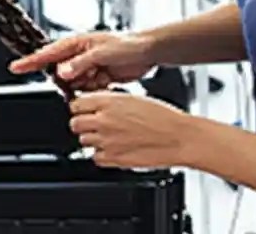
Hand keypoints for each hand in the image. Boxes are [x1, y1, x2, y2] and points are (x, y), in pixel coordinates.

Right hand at [9, 32, 153, 91]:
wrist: (149, 52)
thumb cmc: (128, 45)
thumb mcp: (102, 53)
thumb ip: (81, 64)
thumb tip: (62, 73)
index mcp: (77, 43)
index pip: (47, 53)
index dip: (30, 61)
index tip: (15, 67)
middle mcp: (79, 55)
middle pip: (61, 72)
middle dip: (69, 79)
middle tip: (86, 76)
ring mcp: (88, 66)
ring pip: (74, 83)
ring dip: (84, 86)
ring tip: (101, 77)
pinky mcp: (98, 77)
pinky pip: (87, 89)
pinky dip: (95, 90)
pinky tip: (107, 81)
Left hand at [70, 91, 191, 168]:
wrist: (180, 138)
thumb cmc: (164, 117)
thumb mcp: (133, 96)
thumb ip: (109, 100)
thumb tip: (93, 102)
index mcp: (108, 102)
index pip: (75, 104)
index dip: (80, 107)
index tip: (84, 110)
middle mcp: (104, 121)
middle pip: (74, 124)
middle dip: (82, 124)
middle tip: (94, 124)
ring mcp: (107, 141)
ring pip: (83, 141)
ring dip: (93, 139)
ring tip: (110, 136)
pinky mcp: (114, 159)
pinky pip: (96, 158)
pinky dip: (102, 155)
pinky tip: (114, 148)